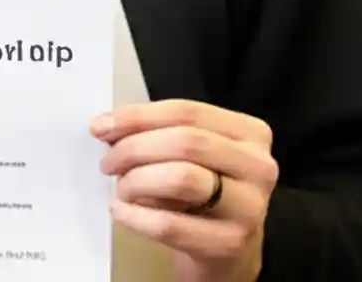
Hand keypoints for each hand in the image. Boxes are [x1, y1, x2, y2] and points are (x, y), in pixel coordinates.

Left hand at [92, 100, 277, 281]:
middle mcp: (259, 166)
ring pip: (182, 178)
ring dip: (137, 180)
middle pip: (186, 142)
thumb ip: (160, 133)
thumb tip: (108, 125)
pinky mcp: (229, 242)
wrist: (229, 249)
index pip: (188, 111)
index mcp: (251, 132)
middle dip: (135, 148)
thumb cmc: (205, 193)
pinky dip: (136, 216)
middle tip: (108, 162)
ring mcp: (249, 206)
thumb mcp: (193, 156)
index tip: (102, 125)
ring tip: (121, 188)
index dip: (139, 116)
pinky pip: (170, 224)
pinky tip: (122, 211)